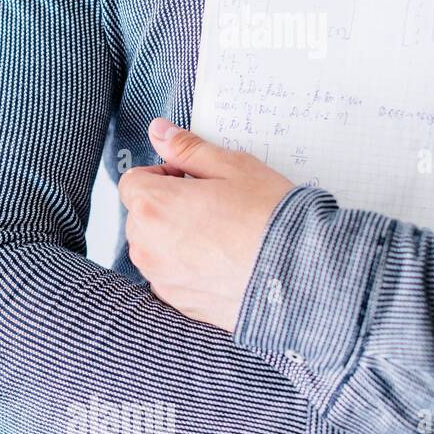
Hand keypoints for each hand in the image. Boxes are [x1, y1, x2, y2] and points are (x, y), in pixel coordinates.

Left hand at [118, 119, 294, 332]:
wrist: (301, 273)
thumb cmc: (269, 216)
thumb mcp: (232, 167)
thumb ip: (188, 149)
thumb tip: (159, 132)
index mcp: (153, 207)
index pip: (133, 182)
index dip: (161, 175)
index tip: (189, 179)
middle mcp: (147, 246)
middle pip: (140, 216)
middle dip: (166, 206)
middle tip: (210, 205)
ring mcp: (161, 278)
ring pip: (153, 248)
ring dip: (173, 238)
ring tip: (220, 235)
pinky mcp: (179, 302)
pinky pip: (170, 277)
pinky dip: (186, 268)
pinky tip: (221, 262)